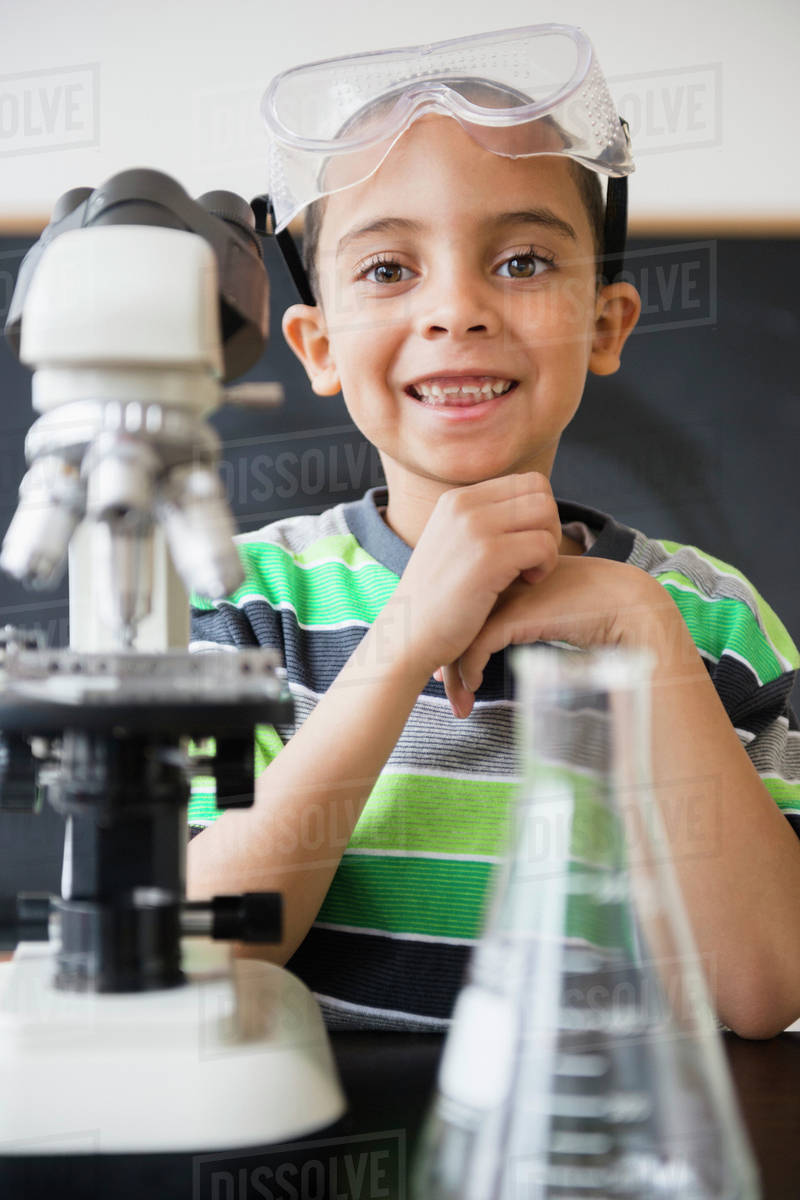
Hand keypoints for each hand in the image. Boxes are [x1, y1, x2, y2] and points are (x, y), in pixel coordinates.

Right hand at [386, 472, 562, 676]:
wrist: (409, 636)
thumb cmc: (439, 601)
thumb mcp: (454, 547)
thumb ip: (486, 524)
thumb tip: (534, 511)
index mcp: (456, 499)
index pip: (525, 482)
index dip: (538, 513)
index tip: (525, 545)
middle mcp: (464, 504)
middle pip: (540, 490)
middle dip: (549, 525)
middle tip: (534, 559)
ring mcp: (475, 528)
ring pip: (545, 513)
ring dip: (549, 544)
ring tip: (529, 572)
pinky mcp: (488, 557)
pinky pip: (544, 545)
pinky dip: (545, 566)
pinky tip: (526, 583)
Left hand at [434, 557, 665, 717]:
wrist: (628, 604)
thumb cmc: (593, 606)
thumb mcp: (546, 605)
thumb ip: (521, 612)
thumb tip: (497, 635)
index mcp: (504, 567)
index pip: (461, 600)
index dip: (451, 632)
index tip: (446, 665)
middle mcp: (500, 577)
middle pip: (455, 616)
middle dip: (444, 655)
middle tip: (440, 684)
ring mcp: (507, 593)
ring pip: (460, 633)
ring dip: (454, 673)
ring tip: (459, 703)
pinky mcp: (517, 614)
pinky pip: (477, 645)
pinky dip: (469, 670)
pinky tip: (472, 688)